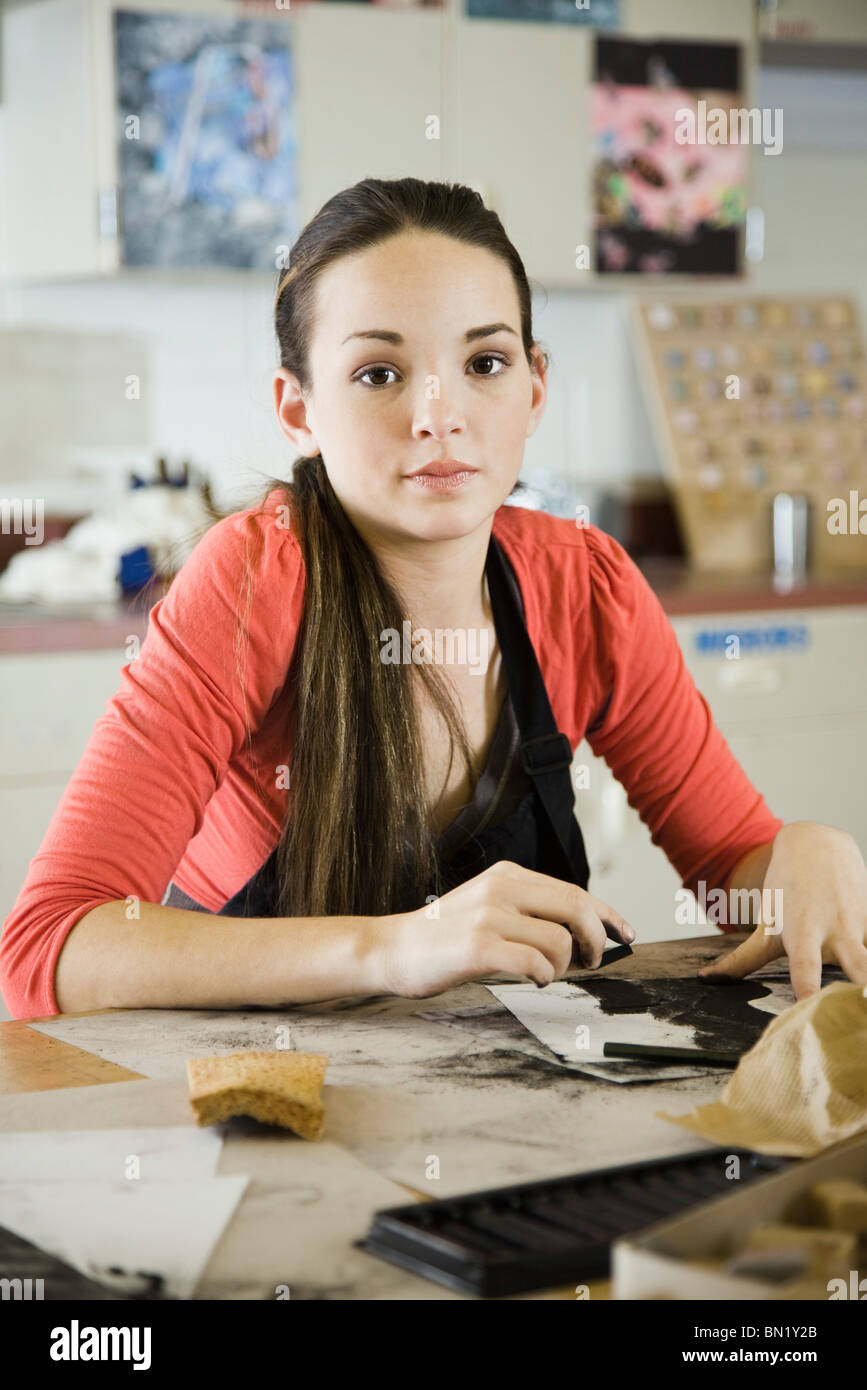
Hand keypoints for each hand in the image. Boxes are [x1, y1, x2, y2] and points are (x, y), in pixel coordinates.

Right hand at [378, 859, 634, 998]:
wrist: (392, 949)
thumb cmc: (444, 937)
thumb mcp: (488, 906)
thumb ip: (528, 910)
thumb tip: (584, 935)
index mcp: (508, 875)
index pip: (574, 890)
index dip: (607, 914)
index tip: (626, 934)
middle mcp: (502, 888)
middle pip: (576, 908)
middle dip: (595, 940)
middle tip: (589, 962)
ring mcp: (490, 916)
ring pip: (559, 941)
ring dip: (562, 967)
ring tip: (543, 974)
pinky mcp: (479, 946)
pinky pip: (535, 963)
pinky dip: (543, 976)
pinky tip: (533, 979)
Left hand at [697, 822, 866, 999]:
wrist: (817, 845)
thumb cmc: (786, 892)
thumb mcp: (765, 925)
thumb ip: (741, 959)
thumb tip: (705, 980)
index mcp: (802, 934)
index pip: (804, 969)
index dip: (807, 991)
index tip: (810, 1013)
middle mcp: (836, 932)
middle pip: (859, 966)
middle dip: (865, 987)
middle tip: (863, 1007)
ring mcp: (862, 926)